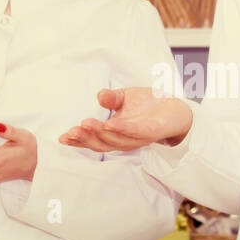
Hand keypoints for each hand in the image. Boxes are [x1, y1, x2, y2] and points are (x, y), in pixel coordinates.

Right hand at [58, 87, 192, 152]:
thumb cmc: (148, 105)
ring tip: (85, 124)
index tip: (62, 137)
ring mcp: (138, 138)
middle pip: (101, 144)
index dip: (78, 140)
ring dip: (100, 133)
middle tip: (71, 131)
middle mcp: (125, 140)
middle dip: (85, 138)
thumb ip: (111, 99)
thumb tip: (100, 95)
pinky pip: (135, 131)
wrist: (176, 108)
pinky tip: (110, 123)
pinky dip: (122, 128)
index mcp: (115, 135)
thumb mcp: (125, 98)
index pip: (94, 141)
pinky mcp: (152, 132)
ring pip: (116, 140)